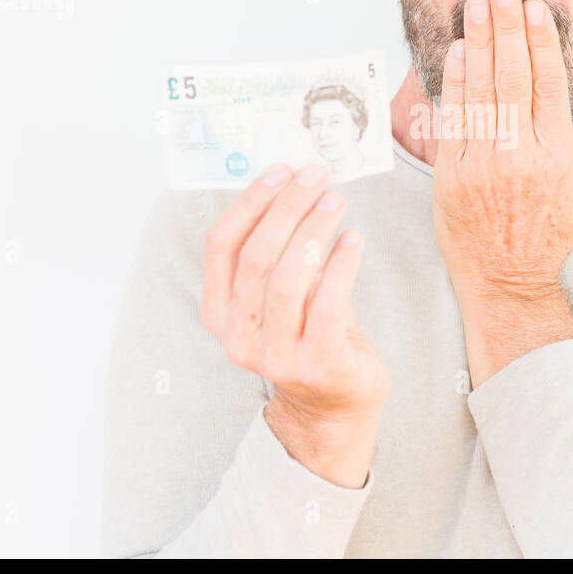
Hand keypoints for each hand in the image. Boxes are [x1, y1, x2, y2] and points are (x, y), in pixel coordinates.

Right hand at [200, 162, 388, 486]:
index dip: (250, 201)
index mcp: (219, 310)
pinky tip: (353, 239)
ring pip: (288, 279)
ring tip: (336, 201)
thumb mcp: (281, 292)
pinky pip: (328, 305)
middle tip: (317, 176)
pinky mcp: (318, 364)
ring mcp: (275, 355)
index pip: (221, 245)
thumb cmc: (309, 333)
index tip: (281, 169)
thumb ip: (279, 249)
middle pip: (256, 256)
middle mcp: (238, 334)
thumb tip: (297, 182)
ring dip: (314, 230)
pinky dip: (342, 265)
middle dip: (287, 207)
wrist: (334, 404)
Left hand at [432, 0, 572, 303]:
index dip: (541, 44)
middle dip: (506, 29)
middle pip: (512, 79)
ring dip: (477, 44)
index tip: (536, 9)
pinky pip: (453, 118)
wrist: (504, 283)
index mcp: (554, 160)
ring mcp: (479, 165)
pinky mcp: (449, 174)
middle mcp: (516, 158)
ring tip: (477, 5)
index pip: (548, 88)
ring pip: (479, 92)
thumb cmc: (551, 240)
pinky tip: (457, 51)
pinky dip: (454, 82)